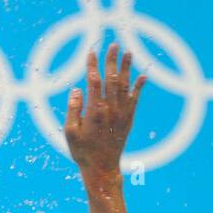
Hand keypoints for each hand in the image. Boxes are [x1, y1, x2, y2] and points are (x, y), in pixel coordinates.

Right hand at [64, 41, 146, 173]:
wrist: (102, 168)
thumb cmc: (82, 151)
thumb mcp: (70, 131)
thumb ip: (73, 109)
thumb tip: (77, 89)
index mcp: (94, 110)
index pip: (93, 81)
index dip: (92, 65)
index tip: (91, 52)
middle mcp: (110, 109)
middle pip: (112, 78)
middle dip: (112, 60)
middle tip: (114, 44)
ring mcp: (122, 114)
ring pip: (125, 85)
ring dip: (127, 68)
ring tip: (129, 52)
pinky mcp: (129, 119)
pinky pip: (135, 99)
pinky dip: (139, 86)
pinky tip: (143, 75)